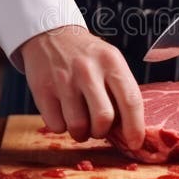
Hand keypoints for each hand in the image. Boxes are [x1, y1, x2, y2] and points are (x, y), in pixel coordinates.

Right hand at [20, 26, 144, 148]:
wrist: (51, 35)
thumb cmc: (87, 55)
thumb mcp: (111, 61)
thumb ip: (121, 89)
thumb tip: (131, 129)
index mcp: (112, 62)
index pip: (130, 100)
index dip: (135, 127)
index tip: (135, 143)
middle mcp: (88, 70)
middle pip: (103, 118)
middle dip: (103, 132)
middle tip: (99, 128)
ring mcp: (64, 80)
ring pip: (78, 126)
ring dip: (82, 134)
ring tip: (81, 123)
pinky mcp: (43, 90)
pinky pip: (57, 126)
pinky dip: (62, 128)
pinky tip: (64, 114)